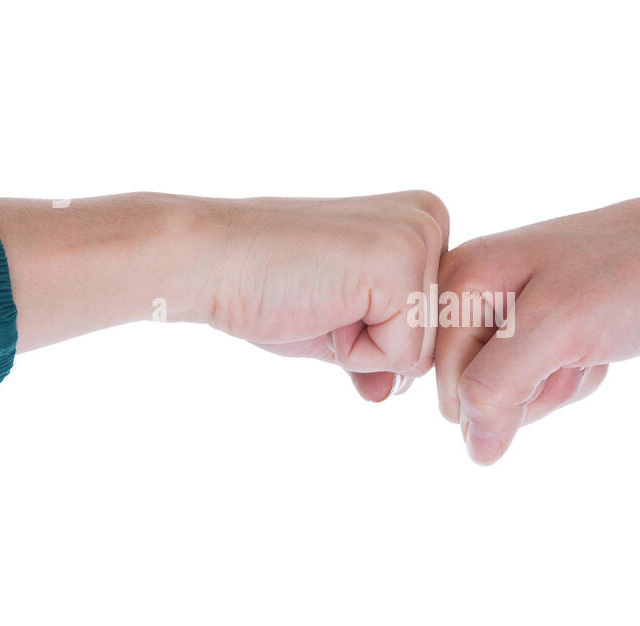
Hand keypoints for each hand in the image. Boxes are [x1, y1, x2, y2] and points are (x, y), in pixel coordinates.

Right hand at [0, 189, 448, 401]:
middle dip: (370, 344)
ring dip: (361, 349)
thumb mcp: (338, 323)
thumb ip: (378, 350)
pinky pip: (403, 356)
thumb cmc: (263, 288)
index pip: (431, 325)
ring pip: (422, 352)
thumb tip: (392, 391)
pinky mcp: (401, 264)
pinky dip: (355, 353)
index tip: (325, 294)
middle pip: (433, 339)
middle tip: (317, 297)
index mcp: (422, 222)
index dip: (373, 337)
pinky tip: (319, 303)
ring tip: (318, 298)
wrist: (205, 261)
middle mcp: (431, 219)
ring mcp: (419, 237)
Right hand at [434, 196, 639, 463]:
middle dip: (532, 388)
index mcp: (461, 279)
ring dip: (558, 384)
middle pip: (478, 394)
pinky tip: (598, 344)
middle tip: (573, 347)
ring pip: (512, 395)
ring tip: (589, 343)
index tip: (547, 349)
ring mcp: (508, 314)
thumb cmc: (630, 276)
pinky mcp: (539, 330)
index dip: (503, 388)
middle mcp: (474, 294)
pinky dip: (575, 376)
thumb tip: (475, 449)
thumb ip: (497, 386)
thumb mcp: (558, 327)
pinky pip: (541, 384)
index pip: (451, 385)